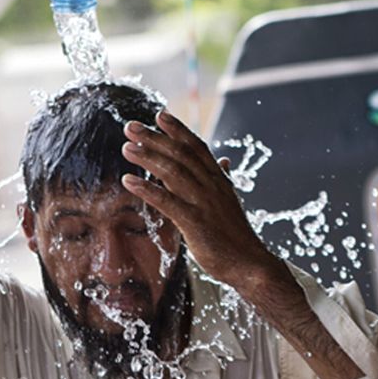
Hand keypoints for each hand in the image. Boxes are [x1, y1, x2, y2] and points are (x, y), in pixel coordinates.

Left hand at [120, 111, 277, 289]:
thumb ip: (222, 180)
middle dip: (155, 138)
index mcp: (219, 180)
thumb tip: (225, 161)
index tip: (160, 115)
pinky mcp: (195, 222)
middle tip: (131, 126)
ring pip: (173, 172)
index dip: (178, 130)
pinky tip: (129, 180)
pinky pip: (167, 201)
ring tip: (127, 148)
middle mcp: (212, 186)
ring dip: (148, 157)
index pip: (198, 147)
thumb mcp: (230, 202)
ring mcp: (204, 203)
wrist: (250, 263)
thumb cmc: (237, 236)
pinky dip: (146, 189)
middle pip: (181, 154)